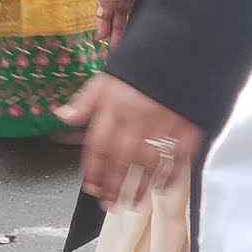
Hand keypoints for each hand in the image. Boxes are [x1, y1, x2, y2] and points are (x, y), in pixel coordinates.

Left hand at [56, 74, 201, 210]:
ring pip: (149, 162)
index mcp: (115, 105)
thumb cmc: (141, 65)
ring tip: (130, 203)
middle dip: (113, 186)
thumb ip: (84, 101)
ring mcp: (165, 122)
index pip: (99, 145)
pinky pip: (180, 156)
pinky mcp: (190, 124)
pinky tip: (163, 188)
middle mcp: (138, 116)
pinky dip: (171, 174)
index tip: (90, 187)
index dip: (93, 170)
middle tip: (108, 205)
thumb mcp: (106, 78)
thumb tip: (61, 116)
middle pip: (122, 159)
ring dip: (138, 186)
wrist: (181, 47)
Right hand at [95, 0, 137, 47]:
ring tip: (126, 42)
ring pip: (130, 12)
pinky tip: (139, 29)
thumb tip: (100, 15)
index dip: (102, 21)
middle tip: (115, 46)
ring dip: (127, 27)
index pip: (104, 5)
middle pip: (118, 11)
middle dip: (115, 28)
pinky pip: (143, 8)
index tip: (101, 37)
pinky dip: (139, 19)